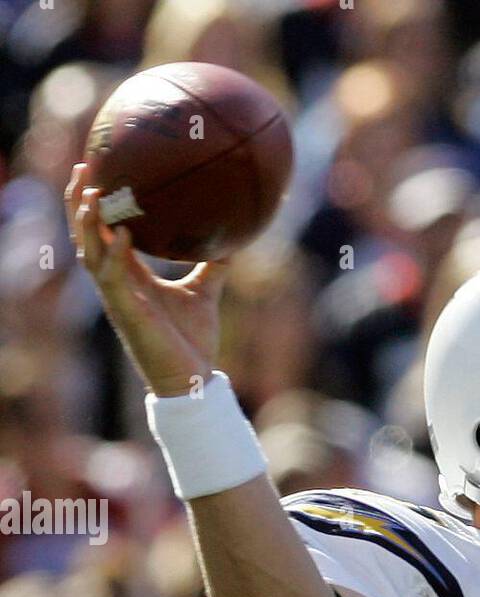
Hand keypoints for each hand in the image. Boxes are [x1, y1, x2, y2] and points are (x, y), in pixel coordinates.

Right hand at [64, 162, 226, 396]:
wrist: (194, 380)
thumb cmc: (193, 341)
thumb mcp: (205, 293)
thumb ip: (213, 265)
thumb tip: (233, 239)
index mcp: (130, 275)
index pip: (103, 232)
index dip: (95, 203)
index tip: (98, 168)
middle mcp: (116, 282)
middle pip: (85, 235)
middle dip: (79, 202)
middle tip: (84, 166)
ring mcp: (117, 297)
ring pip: (88, 252)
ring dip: (86, 223)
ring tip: (90, 193)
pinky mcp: (126, 313)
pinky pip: (112, 278)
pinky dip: (115, 253)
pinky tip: (123, 232)